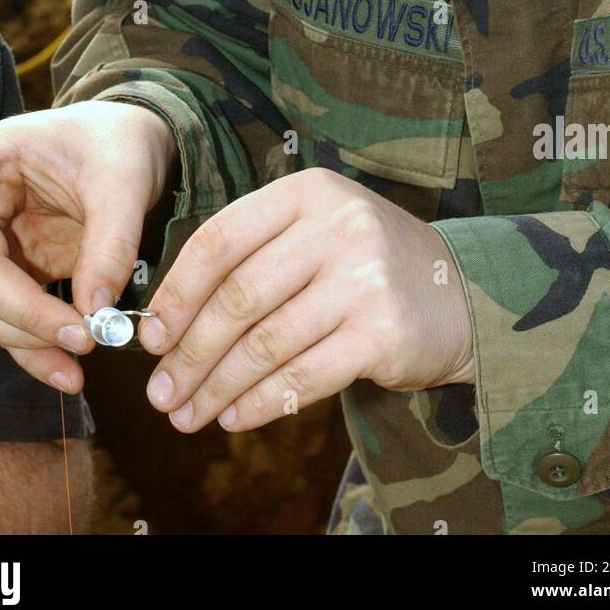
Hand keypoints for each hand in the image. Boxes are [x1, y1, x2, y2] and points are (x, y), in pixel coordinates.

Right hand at [0, 100, 176, 392]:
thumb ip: (112, 241)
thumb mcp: (124, 180)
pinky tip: (66, 373)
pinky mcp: (21, 273)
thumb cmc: (119, 144)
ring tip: (80, 355)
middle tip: (79, 336)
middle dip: (16, 312)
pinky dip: (36, 349)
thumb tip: (94, 310)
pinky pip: (13, 320)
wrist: (138, 144)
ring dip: (25, 338)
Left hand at [138, 167, 473, 433]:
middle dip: (190, 352)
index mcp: (307, 192)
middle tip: (161, 392)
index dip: (178, 293)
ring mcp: (362, 278)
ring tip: (188, 414)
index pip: (221, 240)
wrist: (458, 291)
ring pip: (266, 342)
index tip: (151, 338)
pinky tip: (234, 417)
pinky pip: (303, 376)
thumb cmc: (364, 264)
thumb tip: (168, 323)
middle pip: (238, 296)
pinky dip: (260, 403)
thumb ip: (252, 259)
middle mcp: (336, 226)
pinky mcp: (382, 332)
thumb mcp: (314, 232)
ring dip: (217, 386)